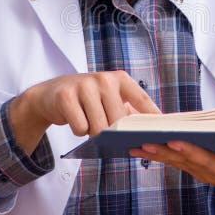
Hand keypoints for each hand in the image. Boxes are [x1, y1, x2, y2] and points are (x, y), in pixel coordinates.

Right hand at [8, 71, 160, 153]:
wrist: (51, 94)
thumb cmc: (88, 101)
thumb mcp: (110, 100)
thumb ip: (128, 113)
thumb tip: (149, 134)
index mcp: (120, 79)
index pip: (143, 100)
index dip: (153, 118)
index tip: (163, 132)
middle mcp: (104, 79)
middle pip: (118, 121)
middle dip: (113, 134)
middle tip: (106, 133)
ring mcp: (85, 86)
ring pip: (98, 127)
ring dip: (94, 133)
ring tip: (89, 122)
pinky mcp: (66, 96)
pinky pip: (80, 128)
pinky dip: (78, 130)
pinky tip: (75, 119)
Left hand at [129, 139, 214, 214]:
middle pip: (205, 164)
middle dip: (186, 152)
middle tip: (168, 141)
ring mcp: (210, 174)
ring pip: (184, 164)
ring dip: (161, 154)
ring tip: (139, 142)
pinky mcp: (198, 170)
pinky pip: (175, 162)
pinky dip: (156, 154)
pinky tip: (135, 145)